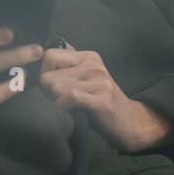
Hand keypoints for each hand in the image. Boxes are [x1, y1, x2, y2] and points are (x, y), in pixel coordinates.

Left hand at [38, 46, 173, 151]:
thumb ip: (69, 64)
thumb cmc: (101, 102)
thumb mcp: (87, 77)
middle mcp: (94, 65)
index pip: (49, 55)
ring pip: (56, 88)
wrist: (130, 122)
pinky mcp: (102, 99)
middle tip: (61, 99)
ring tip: (69, 106)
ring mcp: (99, 81)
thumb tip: (43, 51)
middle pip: (48, 75)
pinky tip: (72, 111)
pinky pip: (69, 98)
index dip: (44, 72)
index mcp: (88, 57)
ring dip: (57, 101)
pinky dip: (64, 107)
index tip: (52, 85)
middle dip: (48, 91)